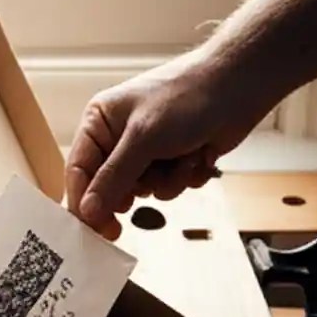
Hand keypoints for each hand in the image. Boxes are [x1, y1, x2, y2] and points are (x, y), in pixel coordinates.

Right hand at [65, 50, 273, 239]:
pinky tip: (199, 154)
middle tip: (142, 198)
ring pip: (145, 191)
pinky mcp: (173, 160)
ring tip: (184, 155)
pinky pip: (169, 187)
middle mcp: (119, 138)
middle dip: (134, 189)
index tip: (94, 230)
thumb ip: (113, 178)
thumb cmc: (186, 96)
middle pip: (109, 187)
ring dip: (167, 180)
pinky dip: (186, 176)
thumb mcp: (143, 138)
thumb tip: (87, 212)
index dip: (84, 203)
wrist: (238, 86)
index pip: (78, 171)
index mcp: (99, 123)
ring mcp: (147, 150)